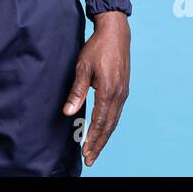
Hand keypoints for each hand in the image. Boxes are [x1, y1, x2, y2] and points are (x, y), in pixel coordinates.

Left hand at [62, 11, 129, 166]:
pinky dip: (110, 125)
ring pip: (115, 121)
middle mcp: (119, 95)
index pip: (100, 122)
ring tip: (95, 149)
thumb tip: (68, 112)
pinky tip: (104, 131)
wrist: (116, 32)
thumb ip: (77, 91)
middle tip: (90, 159)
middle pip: (109, 126)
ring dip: (105, 137)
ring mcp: (123, 93)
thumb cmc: (97, 47)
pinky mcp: (124, 89)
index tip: (85, 152)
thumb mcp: (83, 67)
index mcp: (109, 91)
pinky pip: (117, 113)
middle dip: (99, 144)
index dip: (92, 139)